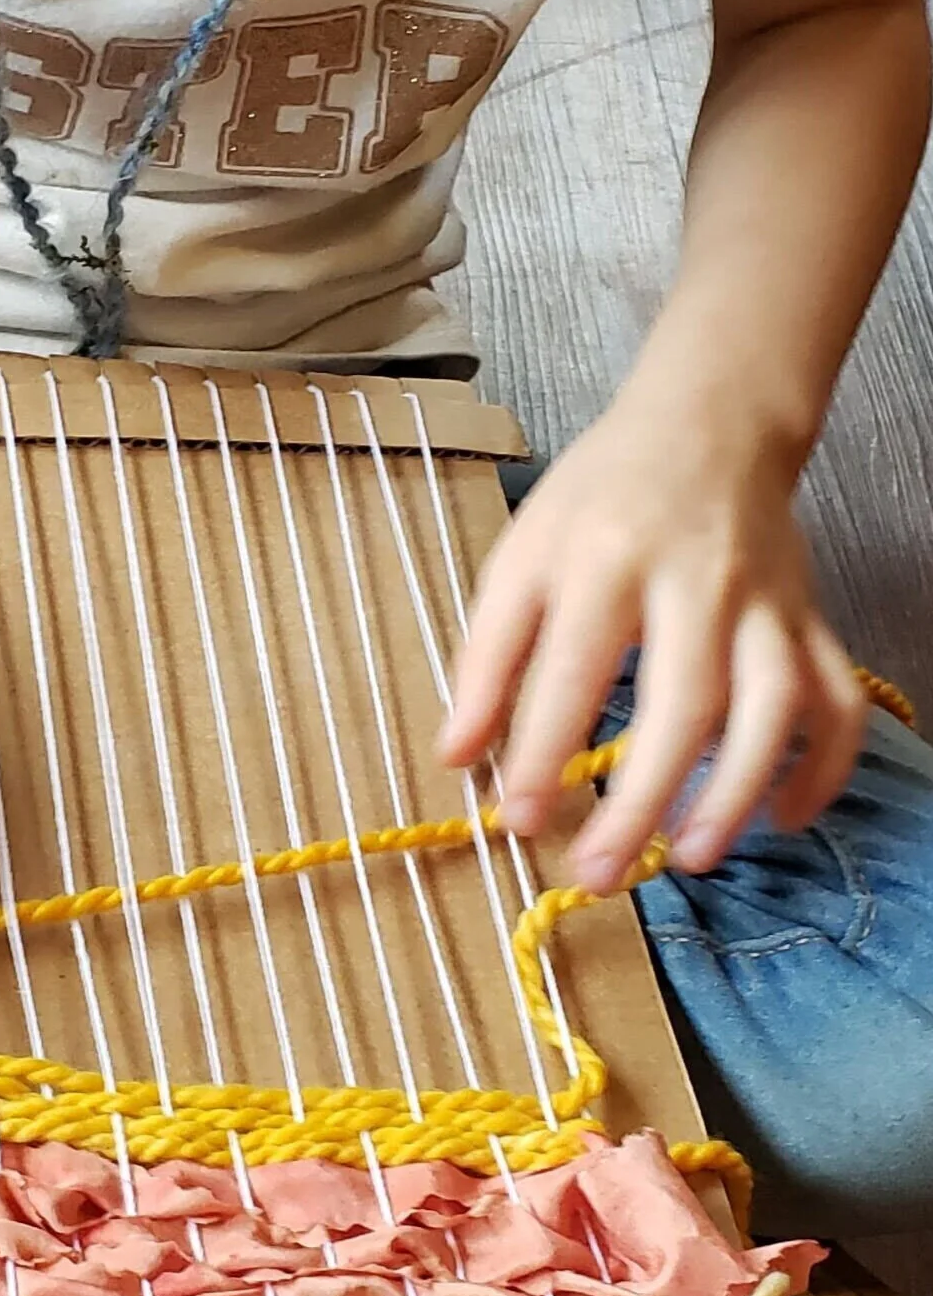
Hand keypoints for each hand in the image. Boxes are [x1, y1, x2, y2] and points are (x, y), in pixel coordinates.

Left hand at [436, 405, 865, 893]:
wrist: (708, 423)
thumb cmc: (600, 500)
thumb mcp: (521, 557)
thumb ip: (487, 658)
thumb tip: (457, 757)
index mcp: (609, 559)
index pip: (574, 668)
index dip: (543, 751)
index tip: (517, 821)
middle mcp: (698, 581)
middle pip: (685, 700)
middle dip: (643, 798)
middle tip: (600, 872)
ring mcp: (765, 602)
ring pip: (774, 704)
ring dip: (738, 790)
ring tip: (691, 857)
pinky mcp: (809, 619)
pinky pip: (837, 698)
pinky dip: (823, 765)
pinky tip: (783, 817)